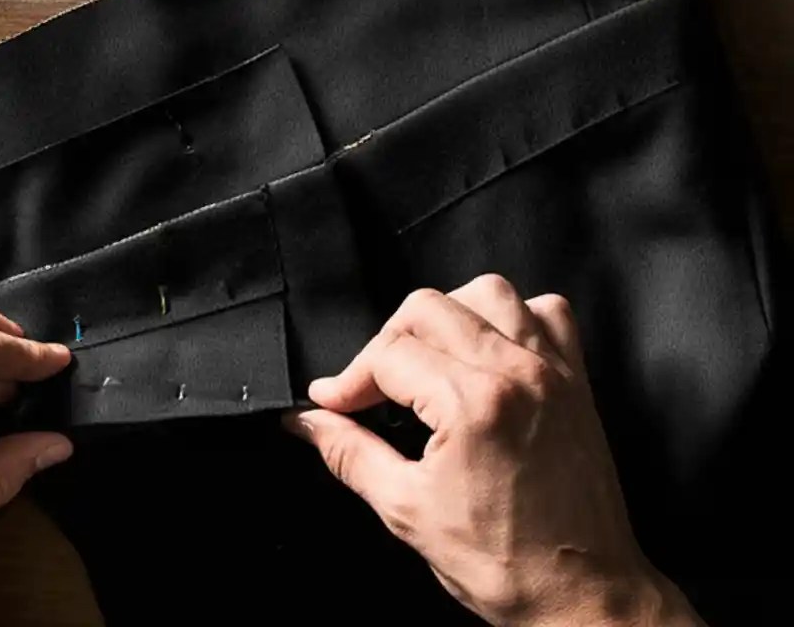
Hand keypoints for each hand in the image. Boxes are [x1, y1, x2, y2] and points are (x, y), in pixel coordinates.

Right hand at [286, 275, 704, 626]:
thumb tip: (307, 422)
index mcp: (474, 403)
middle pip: (428, 308)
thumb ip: (349, 453)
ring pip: (486, 293)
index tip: (332, 404)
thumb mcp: (406, 509)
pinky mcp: (577, 382)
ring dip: (444, 317)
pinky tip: (485, 353)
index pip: (389, 355)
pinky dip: (510, 318)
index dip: (348, 380)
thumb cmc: (504, 563)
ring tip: (424, 360)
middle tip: (370, 389)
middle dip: (385, 344)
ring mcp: (553, 372)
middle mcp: (518, 372)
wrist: (582, 594)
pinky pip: (545, 312)